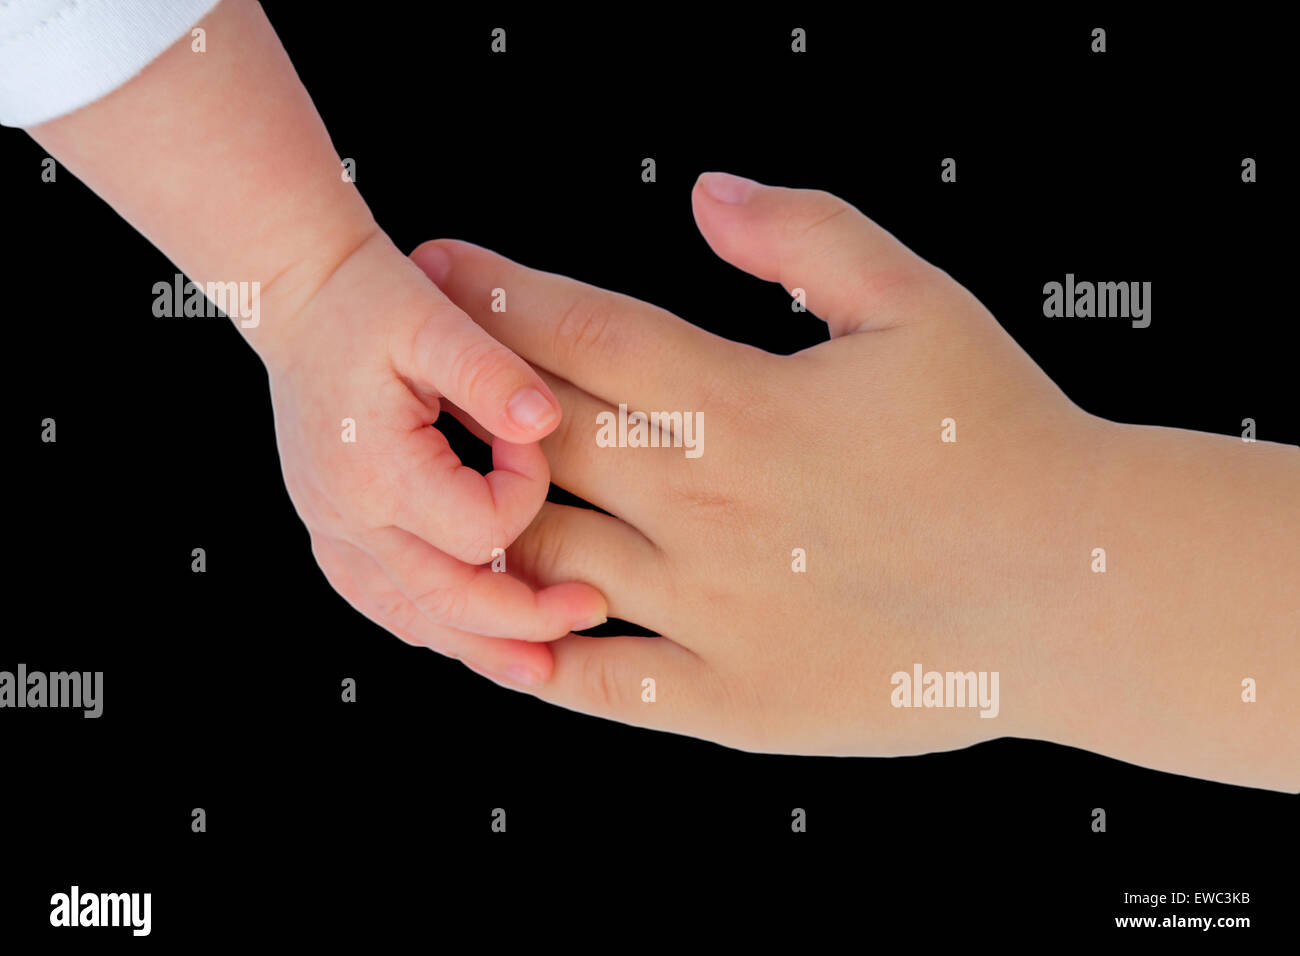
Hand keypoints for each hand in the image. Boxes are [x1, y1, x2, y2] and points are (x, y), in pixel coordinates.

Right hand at [265, 231, 606, 680]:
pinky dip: (434, 625)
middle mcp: (347, 516)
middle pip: (448, 602)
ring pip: (414, 619)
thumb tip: (543, 420)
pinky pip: (385, 603)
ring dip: (481, 645)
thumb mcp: (434, 317)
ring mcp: (334, 531)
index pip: (479, 528)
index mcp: (375, 470)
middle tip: (591, 611)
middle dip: (527, 617)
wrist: (303, 299)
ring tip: (541, 664)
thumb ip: (491, 372)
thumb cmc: (369, 303)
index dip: (525, 492)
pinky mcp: (335, 533)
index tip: (530, 437)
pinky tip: (474, 638)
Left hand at [412, 174, 1299, 790]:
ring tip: (434, 498)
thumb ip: (806, 235)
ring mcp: (711, 613)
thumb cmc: (1007, 435)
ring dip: (478, 527)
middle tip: (407, 374)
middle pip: (537, 442)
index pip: (579, 335)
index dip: (496, 294)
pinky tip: (498, 641)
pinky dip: (540, 662)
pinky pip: (604, 686)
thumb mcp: (921, 304)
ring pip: (545, 564)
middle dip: (462, 396)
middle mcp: (705, 509)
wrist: (1080, 587)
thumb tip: (704, 192)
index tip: (439, 266)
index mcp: (743, 405)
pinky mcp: (733, 700)